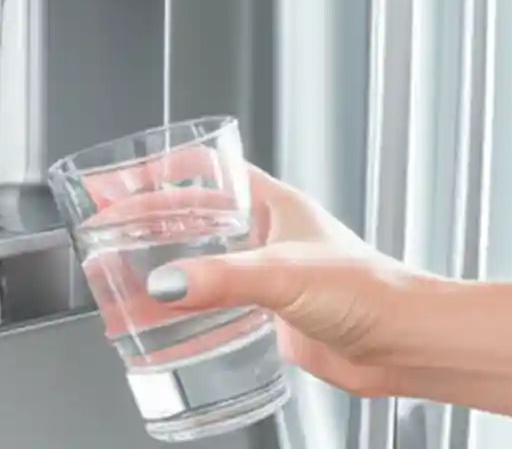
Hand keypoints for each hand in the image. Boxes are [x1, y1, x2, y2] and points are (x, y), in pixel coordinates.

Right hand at [146, 165, 433, 396]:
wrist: (403, 343)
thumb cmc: (371, 291)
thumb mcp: (284, 273)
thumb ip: (223, 277)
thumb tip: (167, 282)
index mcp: (275, 205)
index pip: (209, 170)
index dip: (163, 169)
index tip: (123, 178)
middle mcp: (268, 236)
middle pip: (196, 217)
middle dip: (150, 221)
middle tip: (108, 229)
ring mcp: (269, 276)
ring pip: (203, 262)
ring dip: (164, 267)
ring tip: (122, 276)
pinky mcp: (271, 316)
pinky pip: (216, 307)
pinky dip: (186, 312)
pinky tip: (164, 326)